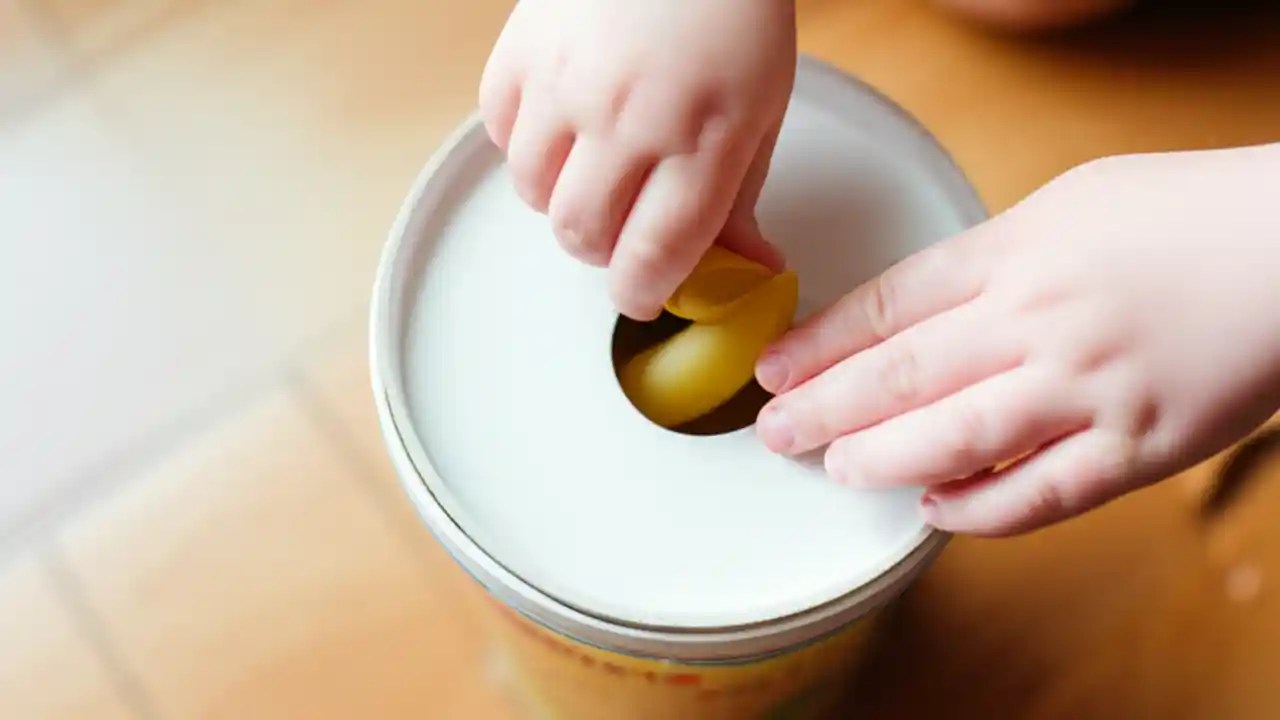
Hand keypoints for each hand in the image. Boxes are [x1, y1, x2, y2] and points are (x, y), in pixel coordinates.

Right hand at [479, 0, 796, 319]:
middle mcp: (628, 118)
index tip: (643, 296)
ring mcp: (566, 85)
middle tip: (621, 231)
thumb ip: (742, 196)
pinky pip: (503, 137)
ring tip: (592, 171)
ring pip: (534, 194)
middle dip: (601, 252)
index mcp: (703, 138)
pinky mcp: (521, 53)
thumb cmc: (730, 15)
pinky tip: (561, 127)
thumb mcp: (761, 109)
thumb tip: (747, 269)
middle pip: (583, 236)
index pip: (655, 255)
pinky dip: (527, 149)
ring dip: (562, 201)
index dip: (643, 293)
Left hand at [754, 144, 1279, 534]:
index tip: (775, 369)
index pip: (888, 305)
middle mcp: (1039, 322)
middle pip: (902, 374)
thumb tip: (918, 306)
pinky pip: (1040, 494)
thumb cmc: (1184, 215)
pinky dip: (978, 510)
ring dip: (881, 460)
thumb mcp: (1068, 204)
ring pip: (956, 438)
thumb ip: (991, 256)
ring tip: (837, 470)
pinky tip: (935, 510)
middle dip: (823, 408)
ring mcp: (1087, 388)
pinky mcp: (1138, 446)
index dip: (819, 344)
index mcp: (1015, 254)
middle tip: (774, 432)